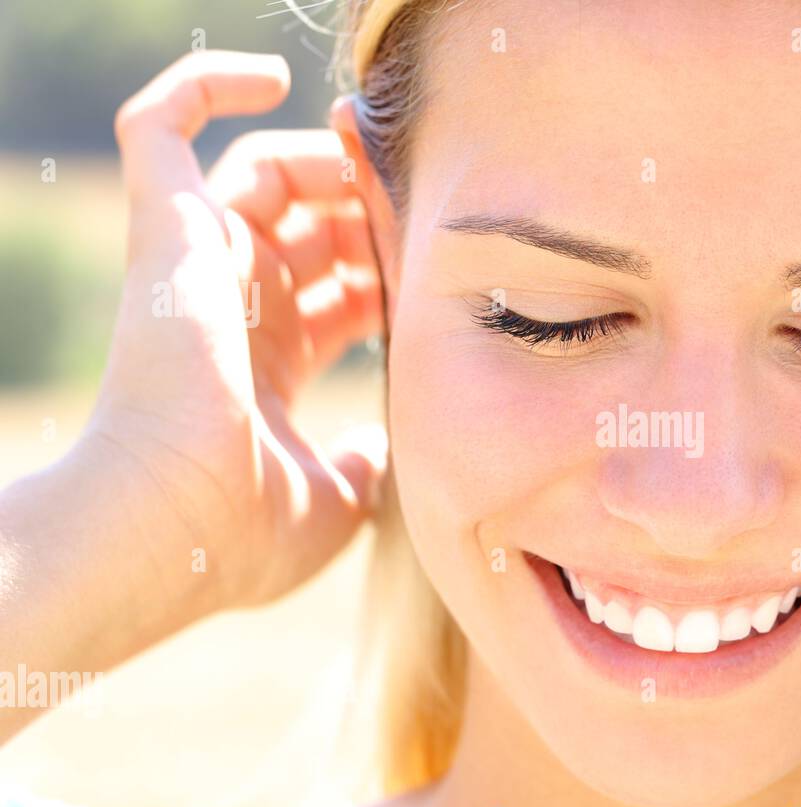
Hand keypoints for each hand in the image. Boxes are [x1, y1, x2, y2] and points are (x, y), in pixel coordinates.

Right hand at [90, 50, 384, 616]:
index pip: (339, 288)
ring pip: (262, 170)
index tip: (439, 270)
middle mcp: (231, 305)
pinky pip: (156, 125)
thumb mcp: (336, 499)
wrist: (174, 530)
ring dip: (329, 163)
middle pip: (312, 226)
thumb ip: (364, 464)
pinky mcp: (164, 232)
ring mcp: (195, 265)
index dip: (392, 270)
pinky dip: (204, 85)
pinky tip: (269, 76)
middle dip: (373, 216)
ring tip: (378, 174)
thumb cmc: (244, 532)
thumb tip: (381, 454)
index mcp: (268, 360)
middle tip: (422, 213)